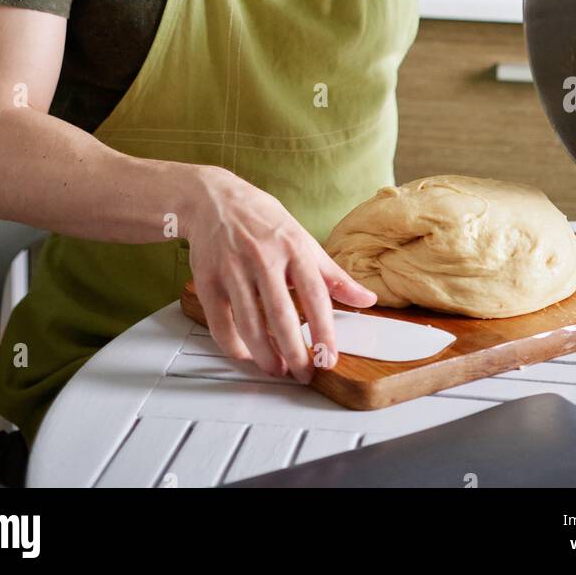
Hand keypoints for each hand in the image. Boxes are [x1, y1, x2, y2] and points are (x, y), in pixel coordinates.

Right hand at [183, 166, 376, 383]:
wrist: (215, 199)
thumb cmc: (264, 221)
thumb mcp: (303, 240)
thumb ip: (334, 275)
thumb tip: (368, 299)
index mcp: (293, 248)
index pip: (315, 297)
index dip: (323, 332)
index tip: (329, 359)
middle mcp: (263, 258)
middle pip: (281, 316)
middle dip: (294, 353)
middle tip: (303, 374)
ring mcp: (233, 269)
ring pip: (250, 325)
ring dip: (265, 356)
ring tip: (277, 369)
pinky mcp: (208, 280)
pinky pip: (221, 323)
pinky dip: (234, 347)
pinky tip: (247, 354)